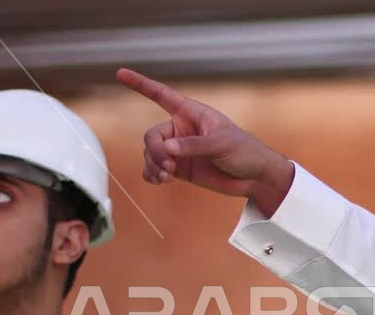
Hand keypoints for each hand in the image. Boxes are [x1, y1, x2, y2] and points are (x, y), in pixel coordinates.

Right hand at [116, 68, 295, 215]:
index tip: (120, 73)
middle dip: (155, 152)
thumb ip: (193, 146)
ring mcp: (179, 150)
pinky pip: (155, 169)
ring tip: (166, 177)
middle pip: (151, 136)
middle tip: (169, 168)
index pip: (161, 95)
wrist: (254, 177)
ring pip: (151, 154)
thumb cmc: (244, 151)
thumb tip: (166, 149)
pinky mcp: (180, 169)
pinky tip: (160, 181)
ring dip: (153, 166)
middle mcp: (181, 129)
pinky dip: (153, 175)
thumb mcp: (221, 144)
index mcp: (191, 113)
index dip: (141, 84)